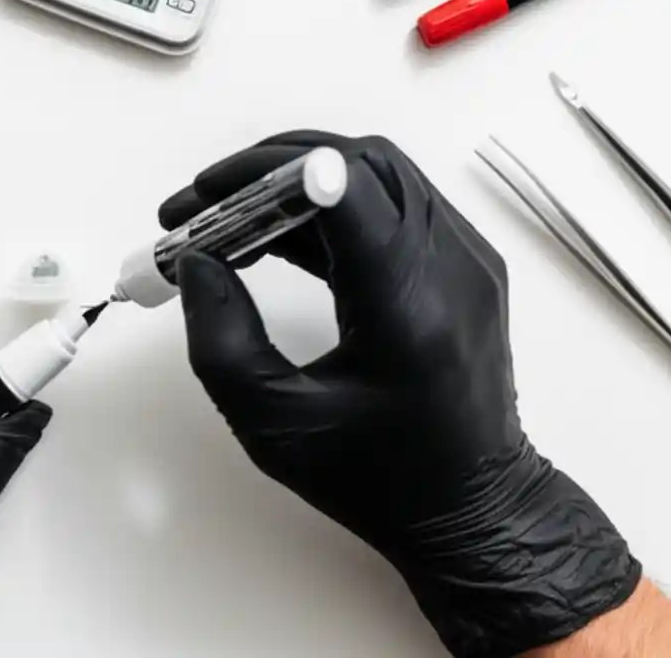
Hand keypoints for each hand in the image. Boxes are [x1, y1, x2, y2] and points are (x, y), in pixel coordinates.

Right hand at [161, 131, 640, 657]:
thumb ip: (221, 340)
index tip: (202, 196)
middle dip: (268, 167)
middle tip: (202, 202)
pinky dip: (327, 206)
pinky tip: (274, 237)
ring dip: (294, 181)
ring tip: (226, 220)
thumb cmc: (378, 480)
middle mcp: (451, 265)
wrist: (474, 510)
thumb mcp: (274, 425)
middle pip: (361, 160)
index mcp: (408, 307)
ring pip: (376, 174)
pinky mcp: (464, 264)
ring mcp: (468, 259)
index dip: (264, 173)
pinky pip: (391, 204)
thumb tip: (197, 264)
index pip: (344, 187)